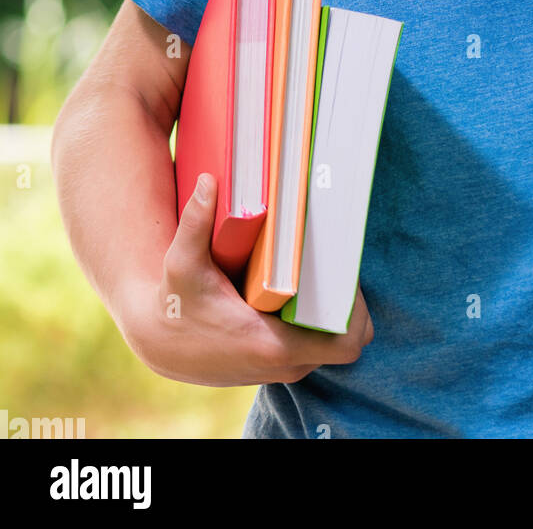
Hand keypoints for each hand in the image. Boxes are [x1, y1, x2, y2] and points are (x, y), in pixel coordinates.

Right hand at [117, 174, 374, 386]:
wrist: (157, 340)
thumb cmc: (175, 303)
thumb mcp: (181, 261)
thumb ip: (195, 222)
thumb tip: (208, 181)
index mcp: (273, 346)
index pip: (348, 341)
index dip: (357, 310)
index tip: (346, 274)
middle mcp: (284, 365)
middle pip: (347, 338)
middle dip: (348, 303)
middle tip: (336, 263)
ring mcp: (281, 369)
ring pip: (331, 342)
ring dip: (332, 311)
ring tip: (322, 270)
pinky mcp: (275, 365)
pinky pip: (314, 345)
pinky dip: (316, 322)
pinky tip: (304, 288)